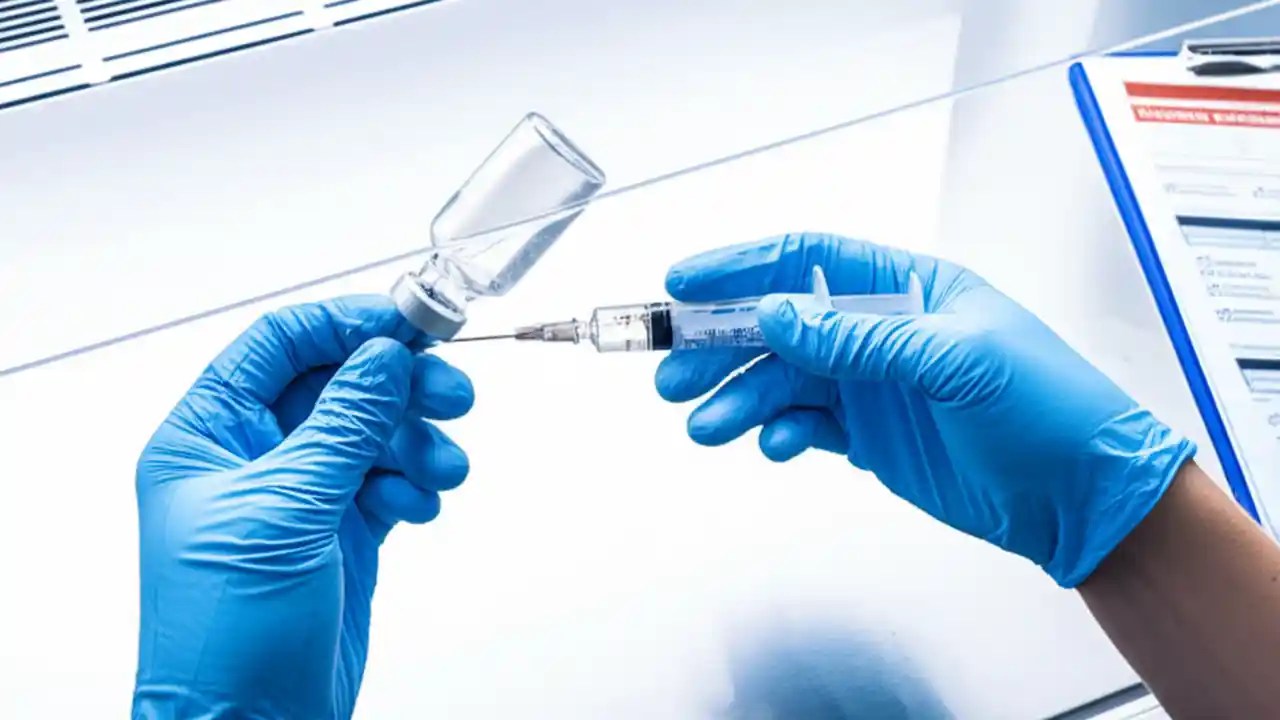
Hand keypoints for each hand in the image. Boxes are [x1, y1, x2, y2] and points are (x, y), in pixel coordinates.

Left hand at [133, 296, 472, 718]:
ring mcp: (300, 496)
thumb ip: (342, 424)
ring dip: (416, 443)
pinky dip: (414, 486)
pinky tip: (419, 507)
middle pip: (339, 386)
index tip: (408, 324)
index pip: (277, 347)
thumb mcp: (285, 509)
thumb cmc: (226, 633)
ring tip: (444, 469)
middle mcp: (253, 459)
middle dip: (399, 387)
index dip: (344, 326)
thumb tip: (382, 356)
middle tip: (452, 395)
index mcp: (208, 437)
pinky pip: (389, 481)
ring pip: (373, 434)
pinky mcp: (340, 533)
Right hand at [655, 233, 1192, 586]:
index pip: (806, 259)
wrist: (1081, 499)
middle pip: (778, 322)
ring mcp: (872, 385)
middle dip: (720, 342)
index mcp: (905, 288)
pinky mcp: (869, 435)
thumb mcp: (956, 361)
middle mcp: (879, 330)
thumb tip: (779, 315)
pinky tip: (772, 444)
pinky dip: (778, 432)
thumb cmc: (1048, 410)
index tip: (683, 283)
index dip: (740, 266)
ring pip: (783, 380)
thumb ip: (861, 340)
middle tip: (673, 370)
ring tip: (704, 423)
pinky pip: (804, 424)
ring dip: (739, 397)